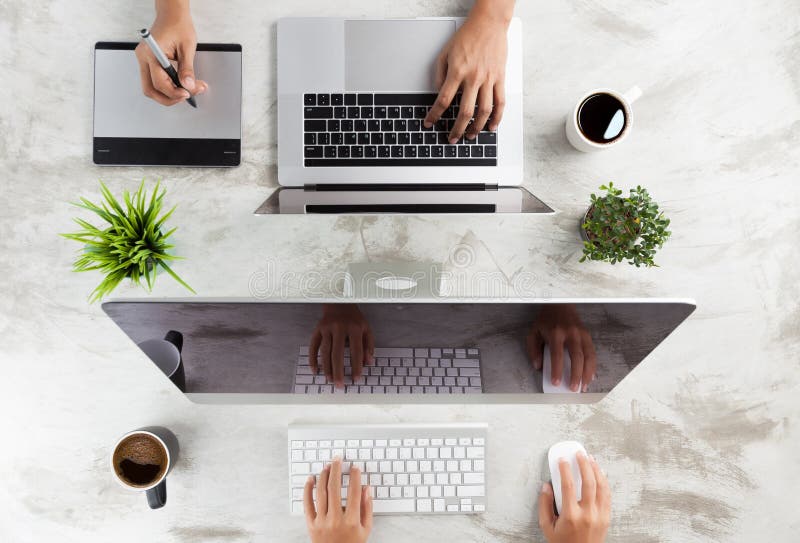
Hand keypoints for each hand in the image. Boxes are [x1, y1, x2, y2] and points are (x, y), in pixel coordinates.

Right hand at [134, 0, 207, 105]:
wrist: (172, 14)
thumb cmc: (179, 25)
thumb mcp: (187, 47)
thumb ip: (187, 69)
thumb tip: (188, 86)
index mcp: (151, 52)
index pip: (159, 82)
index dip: (174, 92)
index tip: (188, 93)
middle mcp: (143, 57)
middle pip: (150, 89)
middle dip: (168, 98)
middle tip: (186, 96)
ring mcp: (143, 60)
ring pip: (150, 87)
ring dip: (167, 94)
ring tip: (185, 90)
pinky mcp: (148, 61)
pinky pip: (153, 80)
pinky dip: (166, 86)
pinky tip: (179, 85)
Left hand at [304, 458, 372, 542]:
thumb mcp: (366, 529)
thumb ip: (367, 508)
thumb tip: (366, 489)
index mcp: (351, 521)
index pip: (353, 492)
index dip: (354, 477)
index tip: (355, 468)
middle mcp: (335, 519)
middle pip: (334, 488)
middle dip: (336, 470)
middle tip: (337, 459)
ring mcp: (322, 521)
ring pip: (321, 493)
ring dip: (323, 476)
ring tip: (327, 466)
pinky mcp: (311, 524)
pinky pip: (307, 503)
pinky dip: (308, 489)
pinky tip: (311, 479)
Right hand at [309, 304, 374, 387]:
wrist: (339, 303)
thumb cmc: (354, 319)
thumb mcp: (366, 328)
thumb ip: (369, 345)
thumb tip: (369, 362)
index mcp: (354, 328)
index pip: (356, 351)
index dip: (356, 366)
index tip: (356, 379)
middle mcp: (339, 328)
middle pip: (337, 354)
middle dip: (338, 371)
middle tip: (339, 385)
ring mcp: (326, 329)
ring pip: (324, 351)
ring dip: (326, 368)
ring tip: (329, 380)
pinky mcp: (317, 330)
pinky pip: (313, 347)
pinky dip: (313, 359)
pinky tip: (315, 370)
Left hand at [423, 0, 513, 141]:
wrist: (488, 24)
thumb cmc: (467, 36)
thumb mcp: (445, 53)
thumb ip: (440, 75)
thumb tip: (439, 93)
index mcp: (457, 71)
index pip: (444, 100)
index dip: (435, 115)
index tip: (430, 123)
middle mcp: (473, 77)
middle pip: (465, 112)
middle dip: (457, 129)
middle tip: (452, 138)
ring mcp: (489, 79)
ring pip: (484, 111)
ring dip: (476, 128)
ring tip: (470, 136)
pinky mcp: (500, 78)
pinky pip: (500, 103)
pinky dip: (497, 118)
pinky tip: (491, 127)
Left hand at [527, 304, 596, 391]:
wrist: (560, 304)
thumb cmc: (545, 321)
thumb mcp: (534, 332)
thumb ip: (533, 349)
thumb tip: (538, 366)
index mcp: (555, 333)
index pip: (557, 354)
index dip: (557, 370)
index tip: (556, 382)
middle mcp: (571, 333)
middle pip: (577, 357)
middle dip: (576, 375)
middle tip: (573, 389)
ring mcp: (581, 334)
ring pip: (588, 356)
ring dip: (587, 373)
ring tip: (583, 387)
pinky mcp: (588, 335)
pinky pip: (593, 353)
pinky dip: (592, 366)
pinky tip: (590, 377)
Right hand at [538, 453, 610, 542]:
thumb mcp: (547, 526)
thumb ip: (544, 504)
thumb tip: (546, 486)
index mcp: (571, 516)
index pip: (568, 486)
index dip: (565, 470)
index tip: (562, 460)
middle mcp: (588, 514)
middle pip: (588, 482)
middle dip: (584, 464)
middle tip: (579, 453)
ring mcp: (600, 516)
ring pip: (601, 487)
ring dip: (596, 470)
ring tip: (590, 458)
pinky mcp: (607, 518)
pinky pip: (607, 495)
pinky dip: (604, 481)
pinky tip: (600, 473)